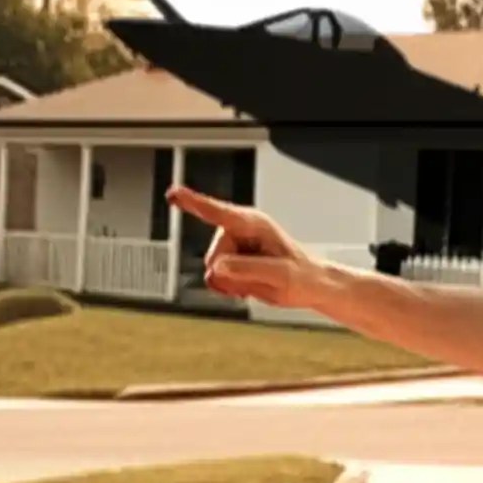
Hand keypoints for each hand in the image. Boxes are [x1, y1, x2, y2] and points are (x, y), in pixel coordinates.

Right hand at [165, 185, 321, 307]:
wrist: (308, 286)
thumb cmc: (301, 275)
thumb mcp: (280, 275)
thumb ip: (249, 269)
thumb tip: (216, 268)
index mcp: (255, 224)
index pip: (219, 213)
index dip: (194, 202)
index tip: (173, 193)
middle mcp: (239, 230)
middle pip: (215, 257)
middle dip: (232, 275)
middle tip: (262, 279)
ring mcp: (233, 245)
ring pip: (212, 270)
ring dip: (232, 283)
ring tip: (259, 282)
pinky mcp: (230, 259)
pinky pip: (213, 278)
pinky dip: (228, 288)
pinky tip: (247, 288)